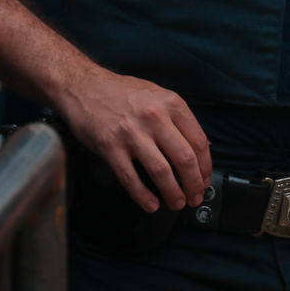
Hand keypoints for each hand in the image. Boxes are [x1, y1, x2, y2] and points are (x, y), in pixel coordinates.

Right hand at [52, 67, 210, 213]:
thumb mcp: (158, 95)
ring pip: (161, 171)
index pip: (198, 141)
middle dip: (193, 184)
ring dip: (173, 193)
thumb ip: (179, 119)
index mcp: (171, 103)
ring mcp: (132, 133)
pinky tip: (151, 204)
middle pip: (184, 159)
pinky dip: (143, 196)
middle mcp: (155, 117)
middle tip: (195, 198)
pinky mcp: (110, 147)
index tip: (205, 180)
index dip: (205, 167)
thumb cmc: (123, 92)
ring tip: (177, 204)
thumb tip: (202, 147)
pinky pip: (130, 178)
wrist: (84, 86)